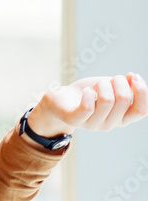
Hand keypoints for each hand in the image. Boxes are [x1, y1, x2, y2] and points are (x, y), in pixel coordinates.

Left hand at [25, 73, 147, 143]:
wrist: (61, 100)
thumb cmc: (89, 93)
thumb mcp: (111, 88)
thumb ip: (126, 87)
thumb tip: (134, 79)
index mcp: (122, 118)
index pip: (141, 111)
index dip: (142, 91)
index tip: (133, 75)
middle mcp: (109, 124)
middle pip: (124, 99)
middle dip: (117, 81)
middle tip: (106, 80)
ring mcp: (92, 124)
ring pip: (107, 100)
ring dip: (101, 84)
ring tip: (94, 86)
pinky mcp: (74, 120)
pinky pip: (87, 107)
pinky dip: (88, 93)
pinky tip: (86, 91)